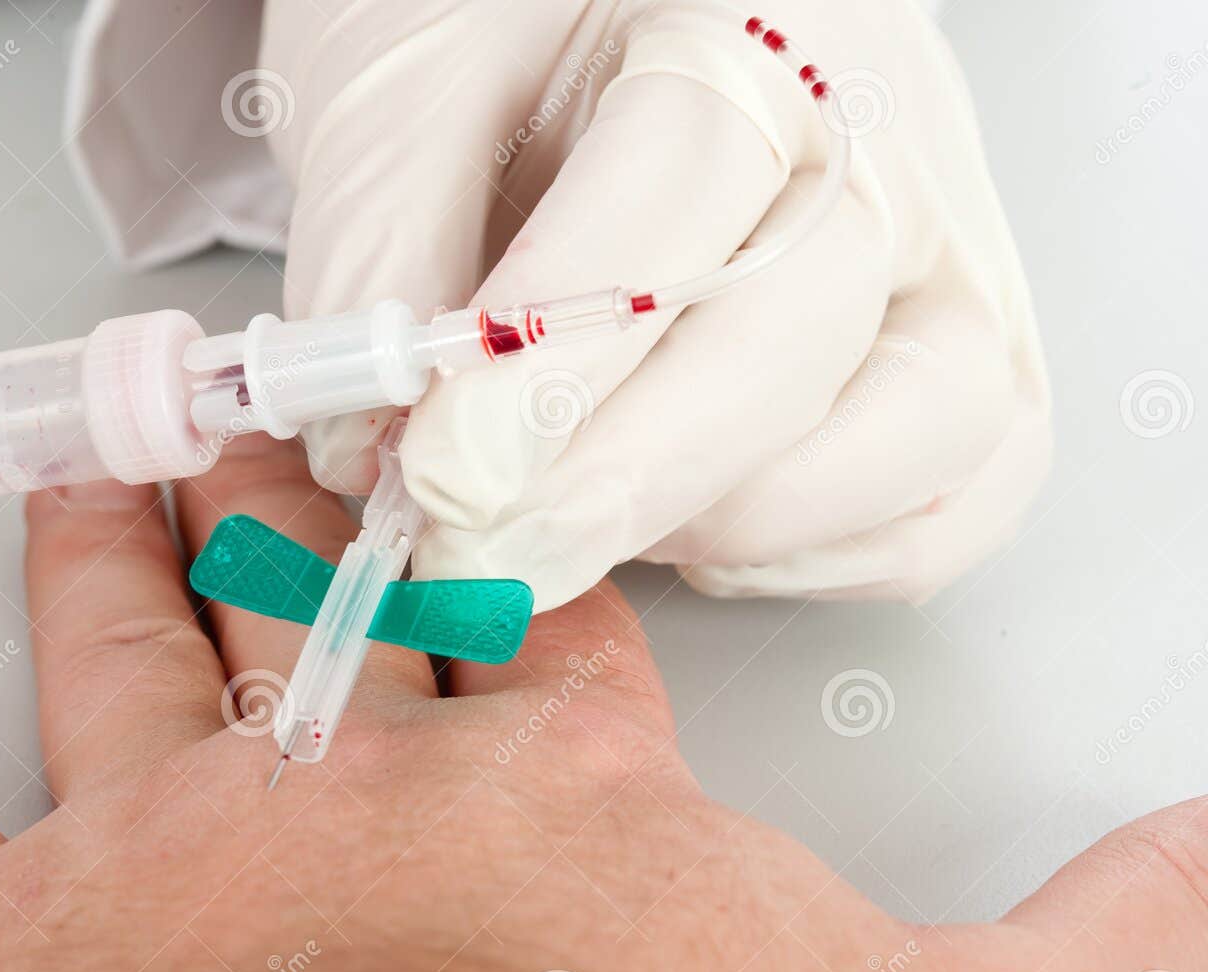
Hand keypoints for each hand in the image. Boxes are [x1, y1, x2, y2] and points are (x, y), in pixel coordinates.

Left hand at [0, 437, 1201, 971]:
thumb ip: (1097, 948)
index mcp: (557, 798)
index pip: (528, 650)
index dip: (509, 590)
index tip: (478, 550)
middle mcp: (356, 799)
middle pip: (305, 606)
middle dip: (281, 515)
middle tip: (245, 447)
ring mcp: (172, 870)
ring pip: (123, 655)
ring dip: (102, 565)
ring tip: (87, 491)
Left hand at [264, 0, 1051, 609]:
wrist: (600, 20)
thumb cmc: (509, 27)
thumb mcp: (402, 80)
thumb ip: (381, 253)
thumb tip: (378, 449)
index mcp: (749, 12)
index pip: (679, 187)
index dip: (556, 358)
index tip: (446, 471)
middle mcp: (883, 137)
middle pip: (804, 325)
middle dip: (625, 473)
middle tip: (483, 549)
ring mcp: (944, 255)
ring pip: (932, 424)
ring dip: (738, 515)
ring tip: (588, 518)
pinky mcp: (956, 356)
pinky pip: (954, 499)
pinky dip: (823, 554)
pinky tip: (692, 535)